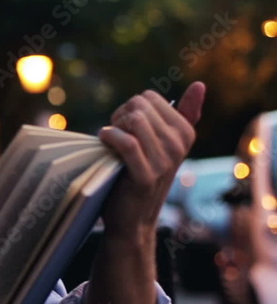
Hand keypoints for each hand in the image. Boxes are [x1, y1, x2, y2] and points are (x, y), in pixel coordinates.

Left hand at [98, 82, 205, 233]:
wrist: (132, 218)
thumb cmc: (140, 174)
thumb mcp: (161, 143)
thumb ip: (182, 115)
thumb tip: (200, 85)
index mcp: (185, 132)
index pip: (148, 97)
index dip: (129, 110)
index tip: (125, 129)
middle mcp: (179, 144)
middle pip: (138, 106)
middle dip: (120, 117)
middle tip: (115, 138)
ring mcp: (165, 161)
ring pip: (134, 120)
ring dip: (113, 128)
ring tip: (110, 144)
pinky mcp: (146, 175)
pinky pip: (127, 142)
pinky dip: (110, 137)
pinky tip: (104, 142)